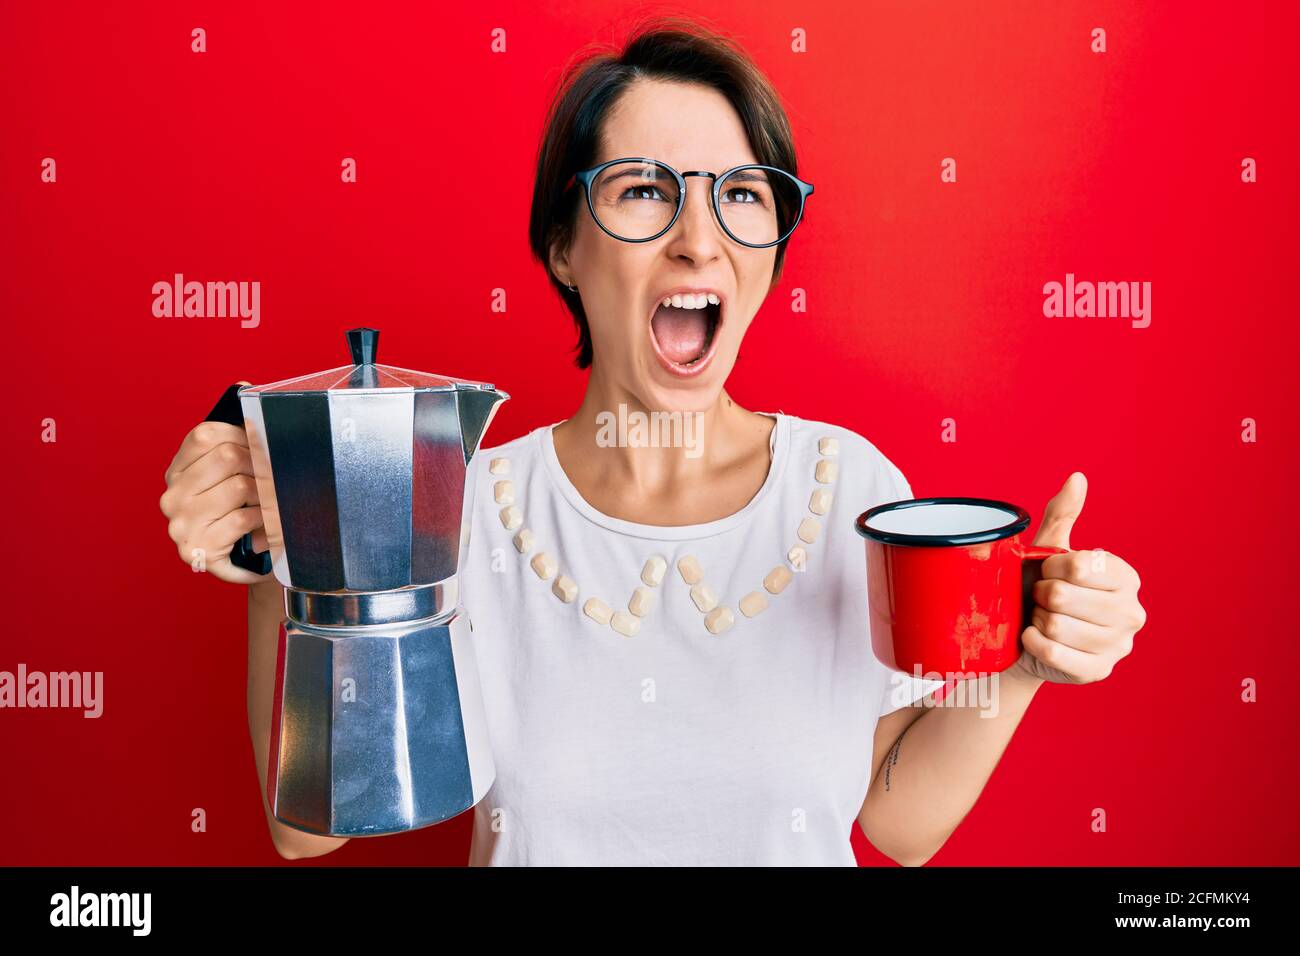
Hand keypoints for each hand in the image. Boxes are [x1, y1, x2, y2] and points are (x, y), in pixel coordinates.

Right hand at [160, 382, 269, 584]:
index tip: (260, 445)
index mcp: (178, 469)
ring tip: (269, 503)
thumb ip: (235, 434)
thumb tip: (245, 387)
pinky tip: (264, 524)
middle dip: (260, 465)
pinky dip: (263, 519)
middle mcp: (172, 494)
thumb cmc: (239, 510)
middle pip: (229, 456)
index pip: (206, 434)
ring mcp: (181, 522)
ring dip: (266, 495)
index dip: (243, 435)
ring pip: (240, 486)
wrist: (240, 561)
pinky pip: (244, 518)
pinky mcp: (197, 549)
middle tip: (274, 477)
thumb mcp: (232, 473)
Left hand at [1013, 472, 1145, 684]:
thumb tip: (1077, 478)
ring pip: (1056, 626)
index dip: (1050, 567)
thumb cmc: (1040, 587)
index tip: (1048, 571)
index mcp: (1126, 577)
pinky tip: (1034, 638)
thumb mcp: (1050, 550)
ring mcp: (1119, 646)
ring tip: (1040, 618)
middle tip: (1041, 599)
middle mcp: (1132, 612)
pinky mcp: (1098, 672)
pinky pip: (1051, 652)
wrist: (1023, 638)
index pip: (1078, 565)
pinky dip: (1032, 643)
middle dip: (1040, 595)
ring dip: (1036, 620)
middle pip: (1062, 596)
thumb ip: (1064, 514)